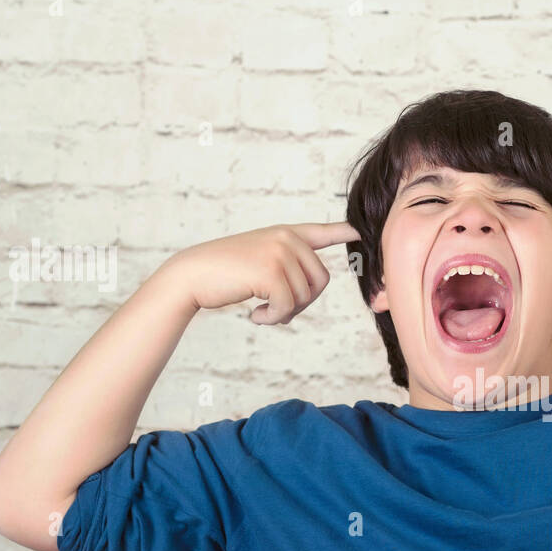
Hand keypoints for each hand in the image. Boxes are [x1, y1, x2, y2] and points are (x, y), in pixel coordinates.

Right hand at [161, 222, 360, 323]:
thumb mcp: (260, 260)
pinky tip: (255, 315)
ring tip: (262, 309)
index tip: (359, 232)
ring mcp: (279, 253)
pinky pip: (288, 307)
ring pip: (305, 297)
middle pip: (321, 280)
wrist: (193, 275)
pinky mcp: (271, 272)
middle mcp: (286, 238)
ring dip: (285, 312)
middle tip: (278, 309)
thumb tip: (313, 288)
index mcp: (285, 234)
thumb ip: (287, 266)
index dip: (341, 233)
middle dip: (303, 302)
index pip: (321, 232)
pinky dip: (274, 318)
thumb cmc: (226, 273)